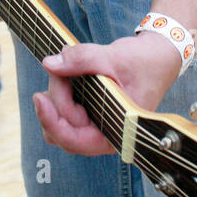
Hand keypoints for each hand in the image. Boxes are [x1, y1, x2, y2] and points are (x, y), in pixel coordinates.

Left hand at [33, 32, 182, 155]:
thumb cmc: (144, 63)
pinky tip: (68, 73)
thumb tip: (49, 63)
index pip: (72, 140)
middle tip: (63, 68)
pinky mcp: (89, 111)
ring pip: (60, 121)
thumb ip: (82, 59)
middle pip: (60, 130)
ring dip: (56, 96)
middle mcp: (103, 134)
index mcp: (114, 133)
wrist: (157, 56)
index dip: (52, 121)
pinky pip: (65, 109)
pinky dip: (61, 91)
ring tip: (68, 69)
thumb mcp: (114, 57)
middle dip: (56, 99)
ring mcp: (95, 124)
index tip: (39, 98)